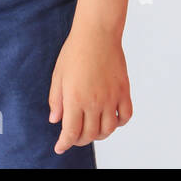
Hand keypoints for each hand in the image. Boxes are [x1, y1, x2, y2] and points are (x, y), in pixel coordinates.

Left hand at [48, 24, 132, 153]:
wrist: (97, 33)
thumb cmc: (75, 51)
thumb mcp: (58, 76)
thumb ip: (56, 100)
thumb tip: (55, 120)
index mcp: (75, 99)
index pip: (70, 132)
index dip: (64, 144)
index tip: (60, 147)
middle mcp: (94, 102)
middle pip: (90, 134)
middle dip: (80, 140)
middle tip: (75, 136)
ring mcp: (111, 97)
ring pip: (108, 129)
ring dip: (99, 134)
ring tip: (93, 128)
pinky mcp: (123, 90)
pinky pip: (125, 116)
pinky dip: (119, 123)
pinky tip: (111, 119)